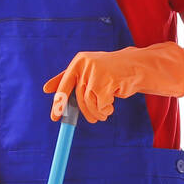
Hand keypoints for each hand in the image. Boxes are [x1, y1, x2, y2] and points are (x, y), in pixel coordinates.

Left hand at [43, 42, 183, 122]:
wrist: (136, 66)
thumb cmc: (110, 72)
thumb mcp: (87, 72)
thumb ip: (69, 79)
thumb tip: (47, 89)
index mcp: (78, 62)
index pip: (64, 85)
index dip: (59, 103)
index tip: (54, 118)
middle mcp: (85, 64)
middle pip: (78, 96)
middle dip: (84, 112)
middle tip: (92, 121)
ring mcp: (96, 72)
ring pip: (89, 102)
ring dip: (97, 112)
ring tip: (105, 112)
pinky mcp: (107, 80)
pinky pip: (101, 103)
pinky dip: (106, 108)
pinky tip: (112, 105)